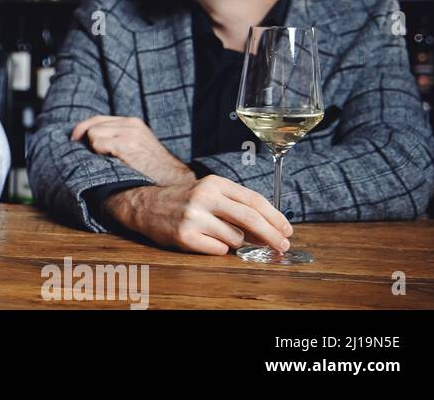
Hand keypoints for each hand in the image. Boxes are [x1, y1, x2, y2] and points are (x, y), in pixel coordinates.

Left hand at [72, 115, 195, 185]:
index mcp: (132, 123)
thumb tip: (89, 140)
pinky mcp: (126, 144)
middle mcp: (130, 124)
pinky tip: (110, 162)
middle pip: (92, 125)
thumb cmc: (152, 169)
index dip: (83, 129)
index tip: (74, 140)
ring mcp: (129, 133)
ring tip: (108, 161)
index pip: (98, 119)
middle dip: (85, 139)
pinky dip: (98, 152)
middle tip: (82, 151)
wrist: (173, 179)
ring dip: (94, 149)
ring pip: (93, 133)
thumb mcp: (137, 146)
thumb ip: (118, 138)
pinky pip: (97, 142)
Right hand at [103, 175, 293, 255]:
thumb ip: (238, 205)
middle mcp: (204, 197)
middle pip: (250, 219)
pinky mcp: (184, 236)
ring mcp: (193, 217)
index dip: (275, 218)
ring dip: (237, 243)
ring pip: (235, 239)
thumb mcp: (210, 192)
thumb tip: (271, 228)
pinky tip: (206, 240)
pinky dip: (219, 249)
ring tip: (221, 236)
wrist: (146, 206)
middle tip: (283, 247)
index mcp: (215, 183)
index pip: (254, 200)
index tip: (287, 231)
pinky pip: (218, 250)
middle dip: (272, 236)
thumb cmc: (185, 201)